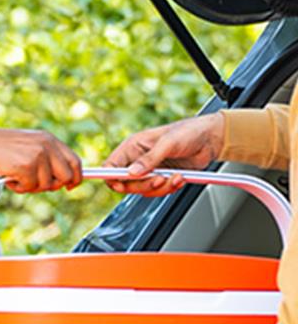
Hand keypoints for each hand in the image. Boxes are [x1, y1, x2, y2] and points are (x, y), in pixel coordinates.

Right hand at [0, 128, 82, 193]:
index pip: (75, 160)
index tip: (70, 186)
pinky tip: (10, 179)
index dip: (76, 177)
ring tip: (17, 177)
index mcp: (49, 139)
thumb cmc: (1, 150)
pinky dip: (20, 188)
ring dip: (31, 187)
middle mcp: (47, 145)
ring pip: (47, 185)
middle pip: (67, 176)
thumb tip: (62, 180)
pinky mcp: (27, 166)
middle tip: (37, 185)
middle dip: (54, 186)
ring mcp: (38, 156)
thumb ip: (46, 159)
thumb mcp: (29, 147)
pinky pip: (31, 187)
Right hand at [103, 113, 222, 195]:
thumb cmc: (189, 132)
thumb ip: (149, 159)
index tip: (122, 184)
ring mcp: (149, 170)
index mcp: (133, 146)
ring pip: (142, 190)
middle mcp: (138, 159)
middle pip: (125, 184)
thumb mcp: (168, 143)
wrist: (211, 139)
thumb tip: (132, 173)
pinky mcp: (161, 178)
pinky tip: (180, 178)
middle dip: (143, 185)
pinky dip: (169, 188)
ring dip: (160, 188)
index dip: (112, 178)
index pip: (111, 166)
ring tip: (175, 177)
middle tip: (159, 179)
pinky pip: (157, 191)